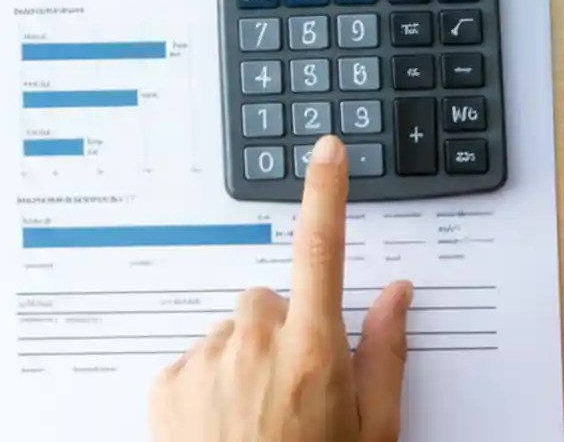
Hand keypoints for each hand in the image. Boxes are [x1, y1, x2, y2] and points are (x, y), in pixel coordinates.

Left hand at [148, 135, 413, 441]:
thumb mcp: (373, 431)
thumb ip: (385, 354)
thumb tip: (397, 295)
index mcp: (313, 351)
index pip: (322, 250)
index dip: (326, 192)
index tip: (327, 149)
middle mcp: (254, 344)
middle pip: (268, 299)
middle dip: (282, 328)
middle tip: (293, 386)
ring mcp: (205, 361)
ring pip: (229, 333)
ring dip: (241, 359)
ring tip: (255, 416)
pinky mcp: (167, 382)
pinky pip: (192, 360)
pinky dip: (206, 383)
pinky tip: (222, 425)